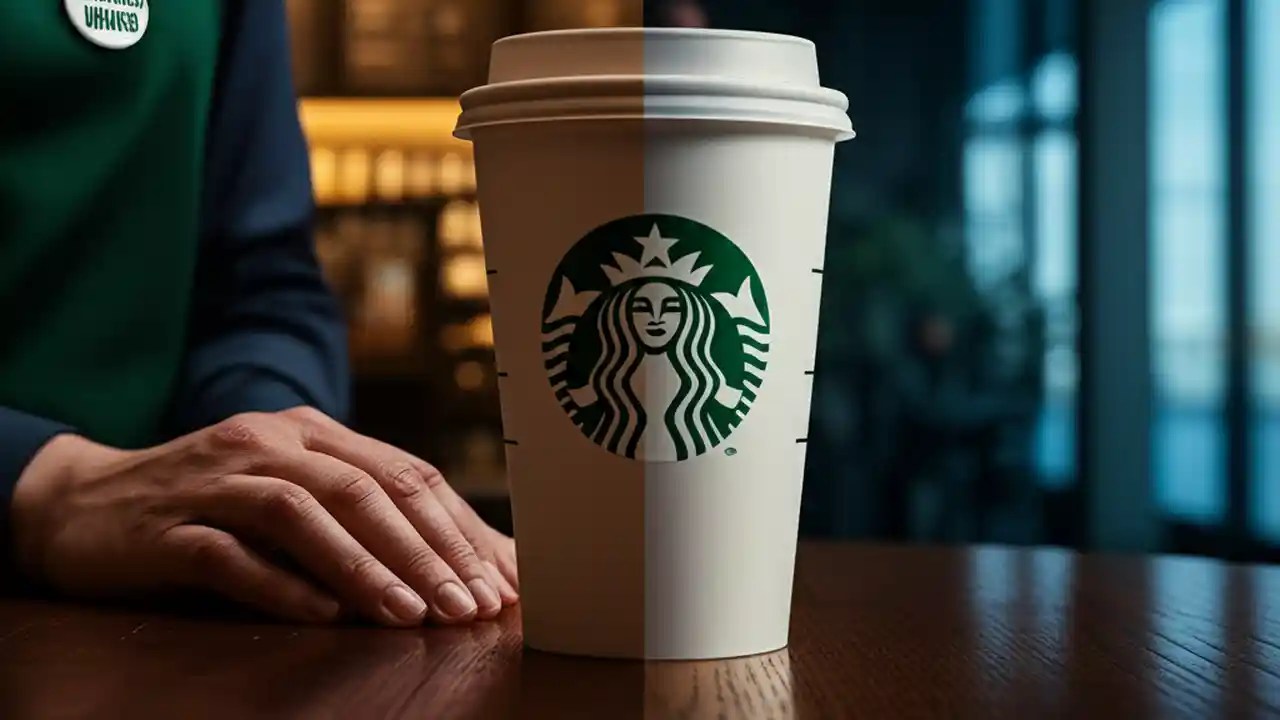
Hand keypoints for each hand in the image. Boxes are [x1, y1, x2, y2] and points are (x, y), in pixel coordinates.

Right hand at [9, 407, 518, 626]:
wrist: (83, 503)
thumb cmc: (216, 506)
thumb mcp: (297, 498)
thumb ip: (371, 520)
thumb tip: (475, 566)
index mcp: (312, 431)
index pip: (405, 474)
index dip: (460, 529)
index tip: (501, 584)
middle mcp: (270, 442)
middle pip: (365, 489)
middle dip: (426, 552)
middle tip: (470, 607)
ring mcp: (215, 480)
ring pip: (303, 514)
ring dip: (364, 567)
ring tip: (411, 615)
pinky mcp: (165, 527)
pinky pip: (229, 554)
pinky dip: (279, 584)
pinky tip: (322, 617)